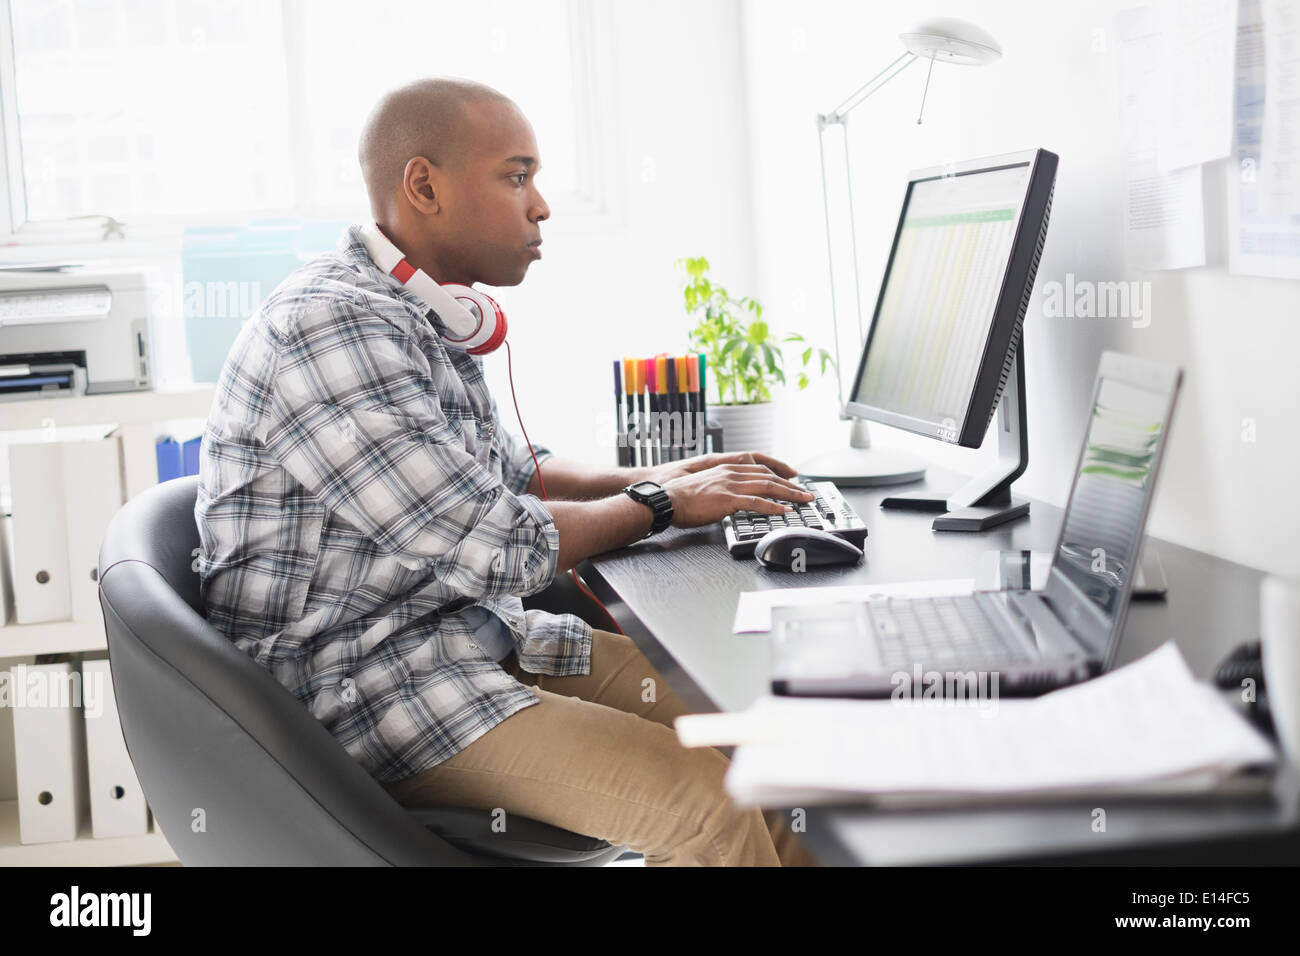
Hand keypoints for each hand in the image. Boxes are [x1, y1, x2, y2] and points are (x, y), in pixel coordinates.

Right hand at [661, 462, 813, 528]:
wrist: (668, 499)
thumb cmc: (681, 497)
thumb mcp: (705, 486)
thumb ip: (721, 488)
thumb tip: (730, 498)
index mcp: (726, 468)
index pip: (760, 469)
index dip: (778, 474)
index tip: (791, 481)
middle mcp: (731, 473)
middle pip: (769, 476)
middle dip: (791, 485)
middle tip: (806, 492)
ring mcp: (731, 485)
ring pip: (768, 487)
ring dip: (789, 494)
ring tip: (803, 500)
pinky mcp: (728, 499)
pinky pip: (757, 502)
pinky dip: (774, 506)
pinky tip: (784, 511)